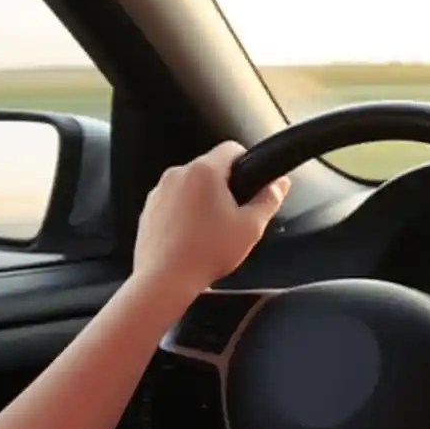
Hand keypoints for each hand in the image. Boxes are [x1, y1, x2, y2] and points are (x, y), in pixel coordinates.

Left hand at [133, 141, 289, 298]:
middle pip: (211, 168)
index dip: (248, 163)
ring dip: (204, 200)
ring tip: (213, 231)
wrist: (164, 279)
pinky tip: (193, 238)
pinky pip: (174, 202)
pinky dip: (186, 213)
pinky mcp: (149, 209)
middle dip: (226, 187)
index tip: (252, 184)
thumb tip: (280, 183)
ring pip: (192, 186)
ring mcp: (159, 191)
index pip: (232, 148)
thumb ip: (269, 199)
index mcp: (204, 171)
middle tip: (236, 216)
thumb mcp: (251, 227)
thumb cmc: (207, 252)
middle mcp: (177, 174)